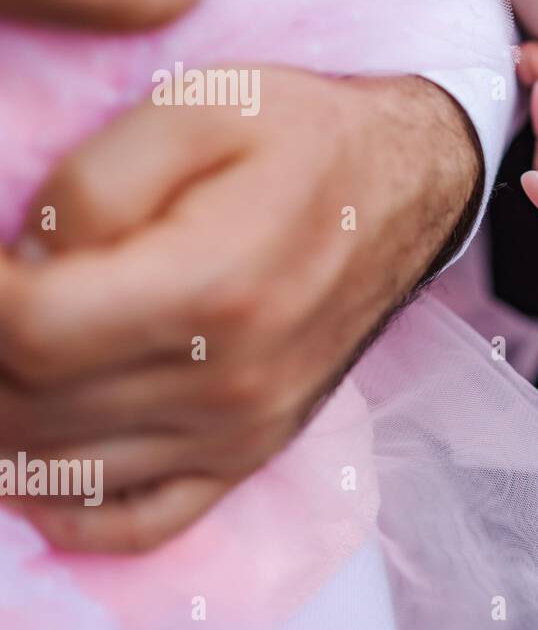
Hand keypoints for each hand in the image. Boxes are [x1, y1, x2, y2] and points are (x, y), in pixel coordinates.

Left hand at [0, 69, 481, 551]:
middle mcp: (232, 382)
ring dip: (6, 415)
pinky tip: (35, 458)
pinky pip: (139, 523)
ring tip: (20, 348)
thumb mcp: (199, 106)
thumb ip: (94, 182)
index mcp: (216, 288)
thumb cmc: (302, 139)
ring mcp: (244, 430)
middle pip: (32, 407)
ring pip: (62, 469)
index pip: (31, 330)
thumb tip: (28, 262)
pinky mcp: (252, 451)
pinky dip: (67, 510)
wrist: (406, 189)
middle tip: (9, 289)